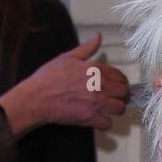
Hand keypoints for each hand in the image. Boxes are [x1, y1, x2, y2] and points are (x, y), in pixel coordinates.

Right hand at [0, 33, 130, 136]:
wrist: (37, 97)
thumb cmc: (49, 77)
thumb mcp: (67, 57)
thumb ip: (86, 48)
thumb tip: (98, 37)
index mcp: (95, 70)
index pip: (119, 76)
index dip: (121, 81)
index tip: (119, 85)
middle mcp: (99, 85)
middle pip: (123, 92)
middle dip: (123, 95)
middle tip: (117, 98)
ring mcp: (96, 103)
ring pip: (120, 108)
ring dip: (117, 109)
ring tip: (111, 109)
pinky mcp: (90, 118)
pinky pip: (108, 124)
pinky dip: (105, 123)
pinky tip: (100, 120)